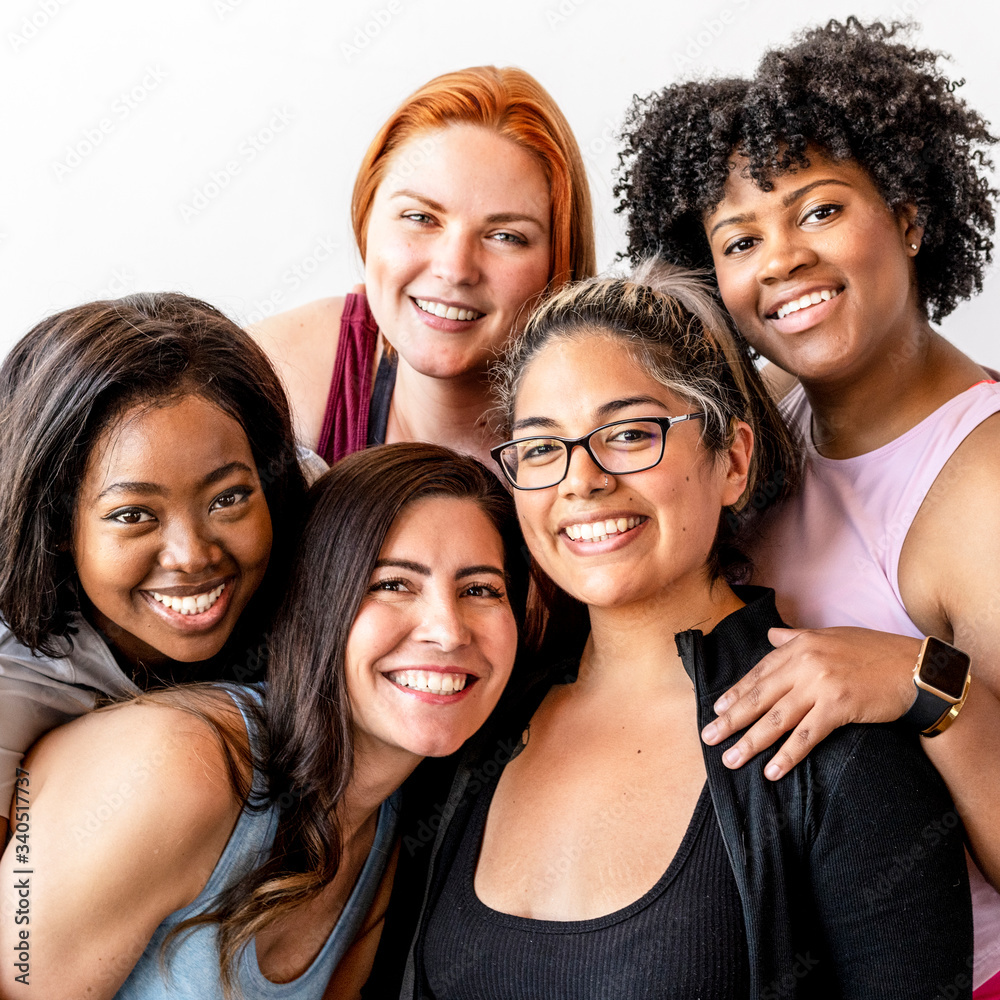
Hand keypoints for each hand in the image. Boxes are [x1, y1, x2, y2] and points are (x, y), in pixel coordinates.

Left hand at [701, 627, 921, 778]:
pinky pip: (806, 736)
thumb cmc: (873, 652)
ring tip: (731, 760)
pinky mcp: (838, 707)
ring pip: (776, 718)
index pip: (759, 672)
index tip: (717, 709)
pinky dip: (787, 755)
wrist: (915, 669)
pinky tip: (771, 771)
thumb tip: (771, 634)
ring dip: (751, 742)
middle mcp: (804, 663)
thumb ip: (796, 638)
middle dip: (731, 719)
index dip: (736, 693)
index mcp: (799, 645)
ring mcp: (820, 685)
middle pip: (759, 696)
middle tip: (709, 737)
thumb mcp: (830, 636)